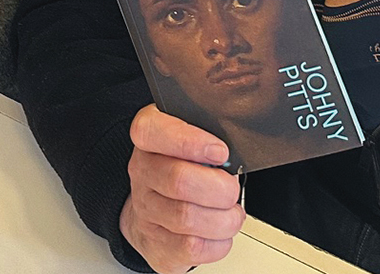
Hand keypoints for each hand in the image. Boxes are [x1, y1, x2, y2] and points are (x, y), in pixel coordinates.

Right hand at [119, 105, 245, 272]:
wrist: (155, 211)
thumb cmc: (183, 169)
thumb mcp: (193, 138)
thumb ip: (210, 132)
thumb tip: (238, 144)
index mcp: (149, 139)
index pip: (151, 132)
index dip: (188, 141)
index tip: (220, 152)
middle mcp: (141, 173)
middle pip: (178, 181)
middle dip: (220, 188)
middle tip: (230, 190)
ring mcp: (145, 211)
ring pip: (188, 218)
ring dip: (224, 218)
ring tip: (230, 213)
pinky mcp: (157, 245)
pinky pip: (192, 248)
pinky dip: (218, 242)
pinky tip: (218, 232)